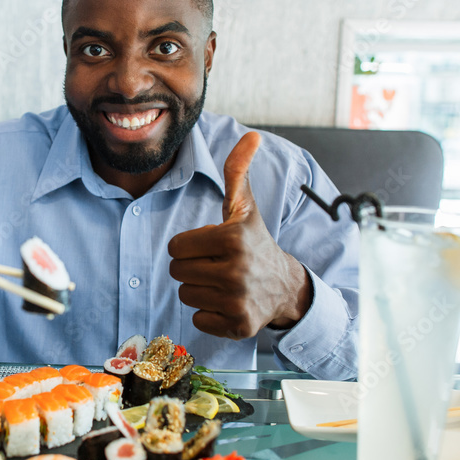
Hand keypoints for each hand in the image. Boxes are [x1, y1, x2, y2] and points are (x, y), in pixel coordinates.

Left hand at [167, 132, 310, 339]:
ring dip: (198, 289)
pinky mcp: (237, 325)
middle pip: (176, 271)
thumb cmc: (254, 242)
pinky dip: (207, 313)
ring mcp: (237, 300)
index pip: (176, 246)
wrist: (284, 286)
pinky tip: (226, 302)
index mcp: (232, 238)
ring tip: (222, 282)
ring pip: (185, 295)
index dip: (189, 245)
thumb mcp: (245, 207)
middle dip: (191, 266)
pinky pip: (197, 319)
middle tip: (215, 264)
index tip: (210, 245)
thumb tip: (252, 135)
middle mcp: (236, 270)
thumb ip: (237, 171)